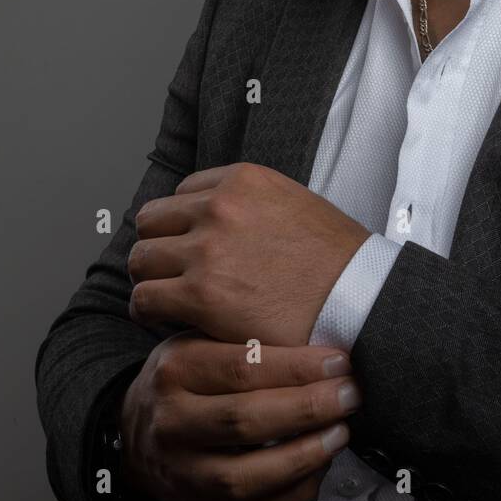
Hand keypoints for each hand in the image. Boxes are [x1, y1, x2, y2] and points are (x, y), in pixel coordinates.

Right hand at [118, 330, 361, 500]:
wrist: (136, 433)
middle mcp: (170, 424)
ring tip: (340, 432)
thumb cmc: (187, 378)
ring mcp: (181, 474)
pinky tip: (320, 466)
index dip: (297, 367)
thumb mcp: (199, 342)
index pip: (240, 368)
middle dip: (307, 408)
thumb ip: (246, 339)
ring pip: (245, 476)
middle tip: (350, 394)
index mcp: (174, 371)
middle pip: (244, 420)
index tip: (339, 362)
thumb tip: (322, 336)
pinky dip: (295, 491)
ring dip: (303, 456)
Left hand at [128, 162, 370, 343]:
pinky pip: (145, 297)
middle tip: (172, 273)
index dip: (183, 224)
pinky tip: (167, 320)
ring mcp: (206, 249)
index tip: (189, 247)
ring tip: (168, 299)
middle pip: (151, 220)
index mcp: (242, 180)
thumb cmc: (337, 261)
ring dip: (151, 278)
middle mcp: (219, 206)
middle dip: (159, 247)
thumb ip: (253, 204)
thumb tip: (228, 221)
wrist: (359, 297)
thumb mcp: (295, 203)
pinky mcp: (201, 294)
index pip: (182, 192)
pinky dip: (148, 311)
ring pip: (141, 257)